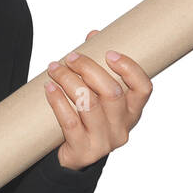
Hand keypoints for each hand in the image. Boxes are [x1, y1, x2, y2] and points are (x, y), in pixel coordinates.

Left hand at [44, 30, 152, 170]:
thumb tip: (94, 35)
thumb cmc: (87, 119)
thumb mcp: (98, 96)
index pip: (143, 89)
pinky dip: (57, 100)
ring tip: (55, 68)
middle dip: (89, 69)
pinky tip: (49, 87)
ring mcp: (103, 142)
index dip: (130, 69)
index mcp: (132, 112)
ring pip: (88, 104)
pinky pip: (70, 121)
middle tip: (71, 57)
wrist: (72, 158)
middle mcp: (122, 128)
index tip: (110, 53)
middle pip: (111, 93)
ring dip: (69, 81)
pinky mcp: (83, 151)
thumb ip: (99, 67)